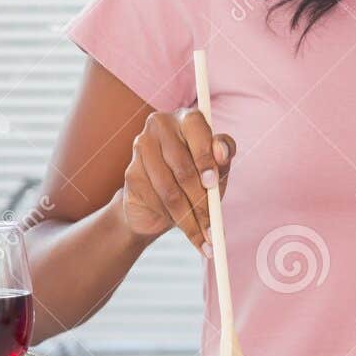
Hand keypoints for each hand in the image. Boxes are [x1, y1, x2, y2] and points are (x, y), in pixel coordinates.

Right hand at [119, 108, 237, 252]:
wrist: (159, 202)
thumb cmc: (196, 178)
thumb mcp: (217, 169)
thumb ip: (224, 157)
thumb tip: (222, 153)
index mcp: (188, 118)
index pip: (197, 131)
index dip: (206, 159)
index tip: (212, 185)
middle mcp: (161, 125)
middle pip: (183, 167)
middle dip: (201, 202)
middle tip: (213, 228)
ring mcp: (142, 147)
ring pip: (169, 189)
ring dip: (188, 219)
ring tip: (202, 238)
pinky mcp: (131, 173)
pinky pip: (155, 201)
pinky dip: (171, 218)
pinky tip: (181, 227)